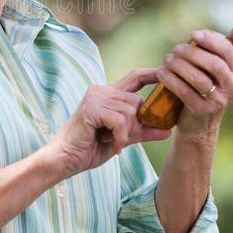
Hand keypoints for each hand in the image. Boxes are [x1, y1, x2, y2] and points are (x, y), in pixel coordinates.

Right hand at [48, 69, 171, 178]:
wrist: (65, 160)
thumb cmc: (90, 148)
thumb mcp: (122, 138)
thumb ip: (142, 131)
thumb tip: (168, 130)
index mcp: (108, 93)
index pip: (135, 77)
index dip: (153, 74)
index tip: (167, 73)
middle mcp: (101, 90)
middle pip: (137, 101)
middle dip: (137, 124)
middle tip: (124, 139)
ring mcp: (95, 97)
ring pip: (130, 111)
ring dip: (126, 133)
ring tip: (113, 142)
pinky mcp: (91, 108)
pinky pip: (120, 121)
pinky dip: (120, 137)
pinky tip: (112, 146)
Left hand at [156, 22, 232, 136]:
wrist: (199, 121)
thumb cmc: (209, 84)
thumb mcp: (221, 65)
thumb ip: (231, 44)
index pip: (227, 50)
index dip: (210, 39)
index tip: (193, 34)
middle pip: (213, 64)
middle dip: (192, 52)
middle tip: (176, 48)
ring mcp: (219, 101)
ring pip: (198, 78)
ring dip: (179, 65)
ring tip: (167, 59)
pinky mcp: (202, 111)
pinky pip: (184, 91)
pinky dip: (171, 79)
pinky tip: (162, 72)